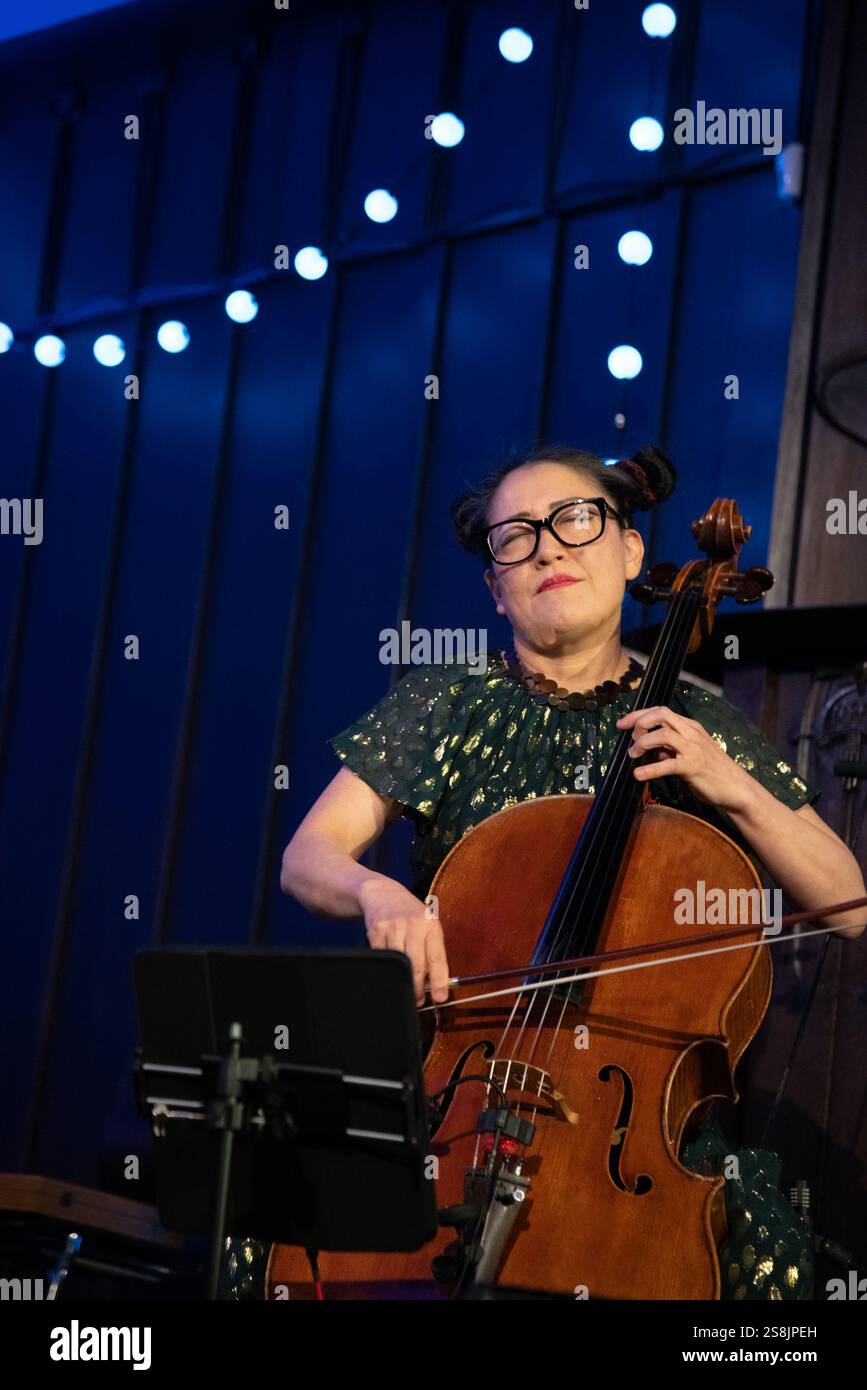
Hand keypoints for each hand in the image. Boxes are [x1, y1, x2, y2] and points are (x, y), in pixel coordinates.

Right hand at [359, 876, 449, 1005]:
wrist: (382, 893)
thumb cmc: (410, 914)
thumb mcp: (427, 924)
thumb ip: (432, 948)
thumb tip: (434, 983)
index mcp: (431, 924)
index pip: (436, 956)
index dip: (439, 979)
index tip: (440, 997)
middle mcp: (413, 924)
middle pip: (416, 964)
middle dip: (418, 988)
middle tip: (419, 1000)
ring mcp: (393, 927)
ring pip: (399, 964)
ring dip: (402, 981)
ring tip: (406, 990)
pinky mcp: (376, 931)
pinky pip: (383, 958)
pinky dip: (387, 969)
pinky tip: (391, 971)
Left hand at [615, 705, 755, 814]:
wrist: (735, 788)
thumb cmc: (711, 771)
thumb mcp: (689, 753)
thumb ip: (670, 748)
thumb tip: (648, 748)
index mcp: (690, 727)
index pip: (660, 711)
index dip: (638, 715)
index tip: (622, 724)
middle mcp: (691, 733)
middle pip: (660, 714)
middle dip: (639, 723)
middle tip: (629, 738)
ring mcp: (693, 749)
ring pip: (662, 734)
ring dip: (642, 743)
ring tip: (633, 755)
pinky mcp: (693, 767)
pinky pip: (667, 764)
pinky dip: (650, 769)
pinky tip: (638, 774)